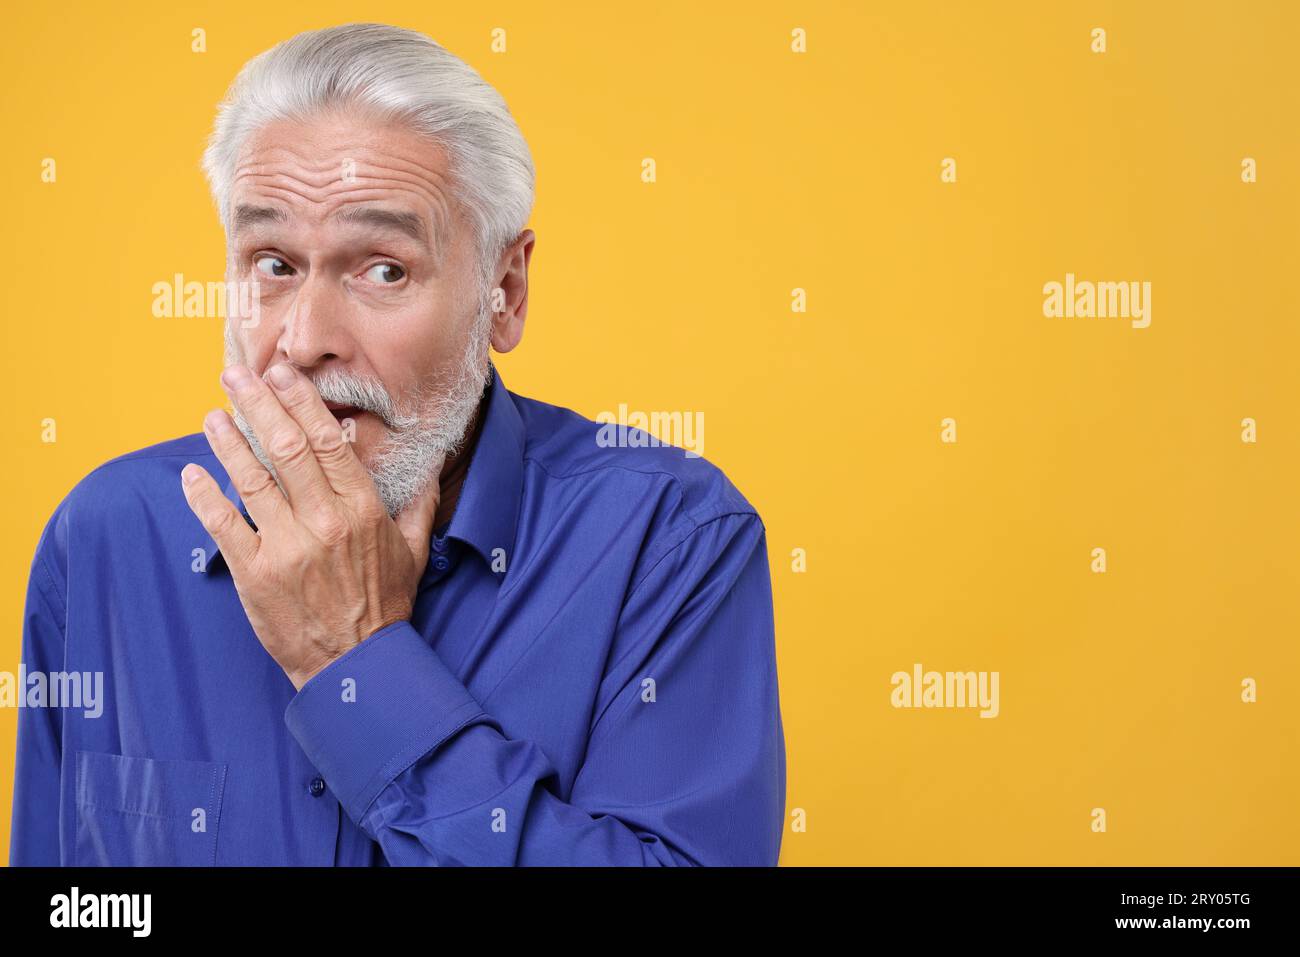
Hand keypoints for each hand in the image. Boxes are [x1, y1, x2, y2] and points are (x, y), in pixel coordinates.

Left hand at [180, 362, 441, 689]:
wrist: (357, 665)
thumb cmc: (386, 606)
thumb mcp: (414, 551)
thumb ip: (420, 503)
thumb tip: (433, 464)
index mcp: (361, 510)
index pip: (327, 442)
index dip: (301, 403)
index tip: (282, 375)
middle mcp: (323, 523)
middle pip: (285, 449)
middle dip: (258, 405)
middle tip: (237, 375)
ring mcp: (286, 547)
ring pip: (250, 479)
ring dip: (227, 442)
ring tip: (211, 415)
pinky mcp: (255, 574)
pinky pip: (223, 525)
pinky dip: (204, 496)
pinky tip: (193, 473)